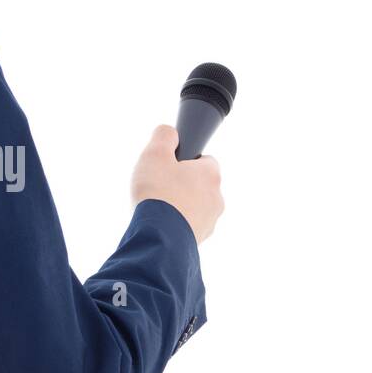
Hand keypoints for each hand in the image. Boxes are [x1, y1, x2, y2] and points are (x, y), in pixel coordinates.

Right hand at [130, 125, 223, 243]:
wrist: (158, 238)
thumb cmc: (158, 194)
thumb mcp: (155, 153)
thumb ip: (164, 136)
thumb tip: (169, 132)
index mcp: (210, 174)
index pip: (206, 160)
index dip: (187, 161)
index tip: (170, 166)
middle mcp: (216, 198)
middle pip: (200, 185)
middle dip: (182, 185)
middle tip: (159, 187)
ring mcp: (209, 221)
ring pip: (195, 208)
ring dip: (180, 206)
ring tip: (157, 209)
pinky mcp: (199, 240)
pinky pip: (188, 227)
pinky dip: (176, 225)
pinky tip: (160, 225)